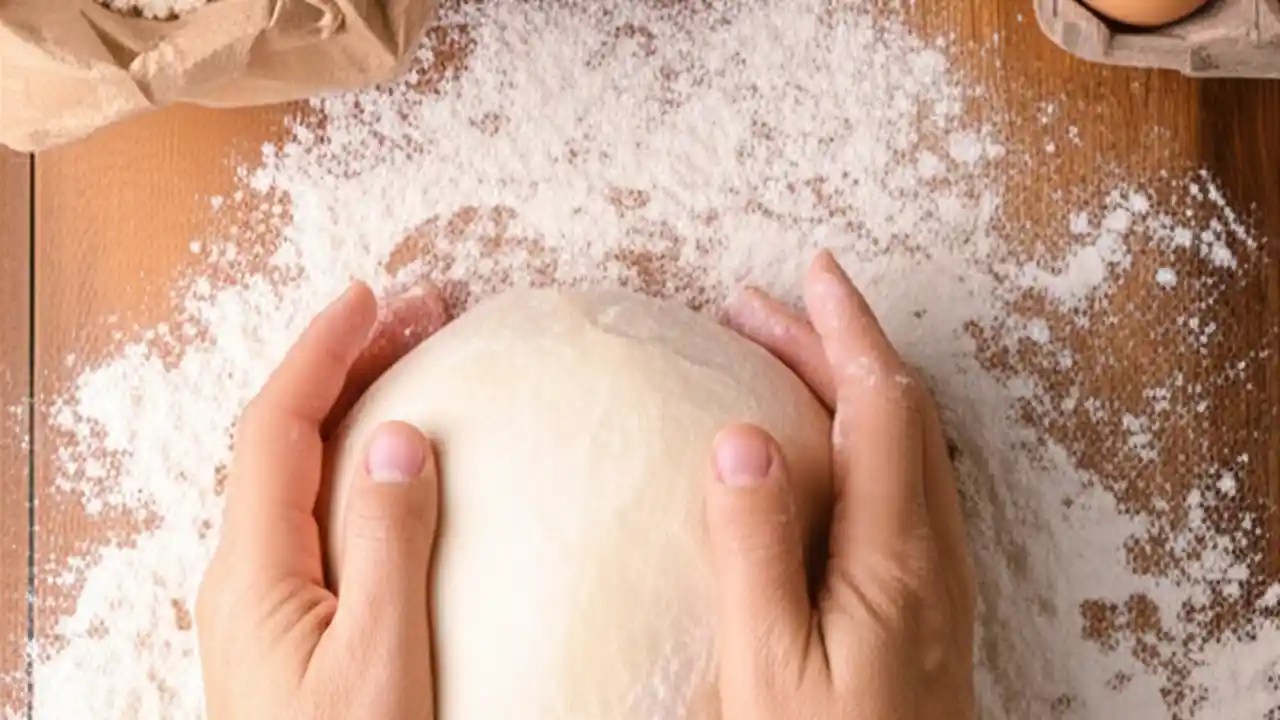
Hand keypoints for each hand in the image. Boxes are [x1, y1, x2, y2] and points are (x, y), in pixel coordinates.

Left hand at [197, 283, 447, 719]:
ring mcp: (264, 598)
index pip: (276, 430)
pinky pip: (315, 509)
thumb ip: (387, 546)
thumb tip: (399, 439)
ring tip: (417, 360)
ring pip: (298, 470)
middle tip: (418, 313)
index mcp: (254, 573)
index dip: (321, 353)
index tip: (369, 297)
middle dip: (344, 362)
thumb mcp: (381, 661)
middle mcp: (244, 574)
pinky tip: (395, 457)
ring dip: (353, 404)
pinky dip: (355, 458)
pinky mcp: (289, 621)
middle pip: (283, 438)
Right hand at [707, 251, 975, 718]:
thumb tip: (742, 440)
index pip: (882, 404)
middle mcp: (929, 553)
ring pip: (897, 446)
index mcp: (896, 555)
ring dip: (840, 388)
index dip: (847, 330)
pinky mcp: (920, 601)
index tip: (810, 274)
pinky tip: (805, 455)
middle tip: (755, 310)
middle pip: (894, 412)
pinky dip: (849, 437)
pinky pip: (892, 485)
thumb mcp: (768, 666)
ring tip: (770, 362)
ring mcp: (932, 577)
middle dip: (830, 345)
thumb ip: (755, 550)